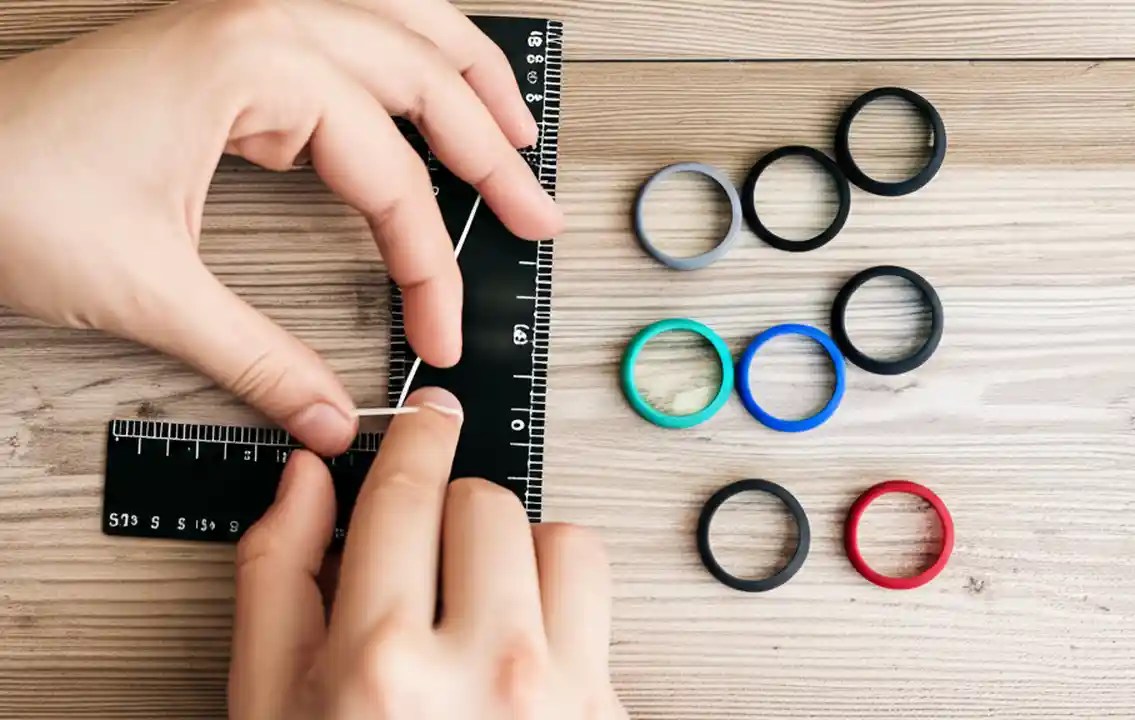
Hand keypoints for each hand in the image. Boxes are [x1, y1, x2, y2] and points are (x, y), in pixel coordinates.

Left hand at [0, 0, 561, 454]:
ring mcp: (246, 18)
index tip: (440, 334)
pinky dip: (403, 58)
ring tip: (518, 125)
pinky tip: (422, 86)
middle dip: (492, 148)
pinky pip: (348, 30)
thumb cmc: (6, 187)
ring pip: (396, 22)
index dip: (427, 265)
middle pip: (421, 73)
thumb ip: (257, 357)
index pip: (387, 174)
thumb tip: (330, 414)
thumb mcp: (147, 288)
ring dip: (464, 73)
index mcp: (254, 62)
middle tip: (535, 215)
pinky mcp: (227, 41)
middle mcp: (263, 20)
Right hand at [228, 387, 626, 719]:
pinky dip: (561, 599)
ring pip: (561, 539)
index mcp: (382, 668)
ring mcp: (561, 694)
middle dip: (448, 514)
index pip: (409, 495)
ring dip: (517, 551)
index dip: (418, 439)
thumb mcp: (270, 708)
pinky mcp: (609, 711)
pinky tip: (520, 641)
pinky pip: (599, 600)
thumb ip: (275, 583)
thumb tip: (306, 482)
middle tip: (423, 561)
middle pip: (486, 504)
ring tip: (479, 601)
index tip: (427, 418)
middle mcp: (484, 673)